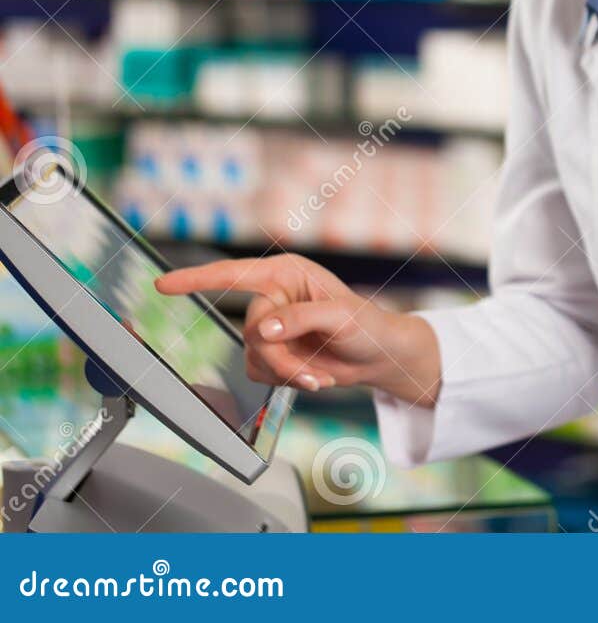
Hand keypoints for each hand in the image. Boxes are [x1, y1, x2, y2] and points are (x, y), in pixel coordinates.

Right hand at [154, 253, 441, 405]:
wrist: (378, 357)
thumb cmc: (368, 326)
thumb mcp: (342, 317)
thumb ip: (300, 319)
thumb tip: (263, 330)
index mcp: (288, 274)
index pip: (235, 274)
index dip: (197, 278)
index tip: (163, 284)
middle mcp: (275, 296)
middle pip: (251, 329)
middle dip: (280, 356)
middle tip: (311, 371)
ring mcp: (271, 326)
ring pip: (252, 354)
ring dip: (284, 371)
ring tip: (317, 374)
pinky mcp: (271, 352)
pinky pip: (256, 370)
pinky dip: (283, 379)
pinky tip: (310, 376)